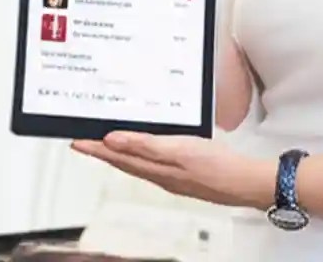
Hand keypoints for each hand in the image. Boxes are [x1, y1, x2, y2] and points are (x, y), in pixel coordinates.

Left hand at [72, 131, 272, 207]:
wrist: (245, 182)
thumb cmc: (216, 167)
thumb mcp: (178, 149)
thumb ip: (144, 145)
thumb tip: (113, 140)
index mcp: (155, 168)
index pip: (117, 156)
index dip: (95, 148)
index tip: (77, 141)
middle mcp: (160, 173)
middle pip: (124, 161)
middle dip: (102, 150)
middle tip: (83, 141)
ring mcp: (171, 175)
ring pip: (138, 162)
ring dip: (120, 152)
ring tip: (105, 144)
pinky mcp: (183, 173)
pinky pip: (153, 163)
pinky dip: (141, 154)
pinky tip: (144, 150)